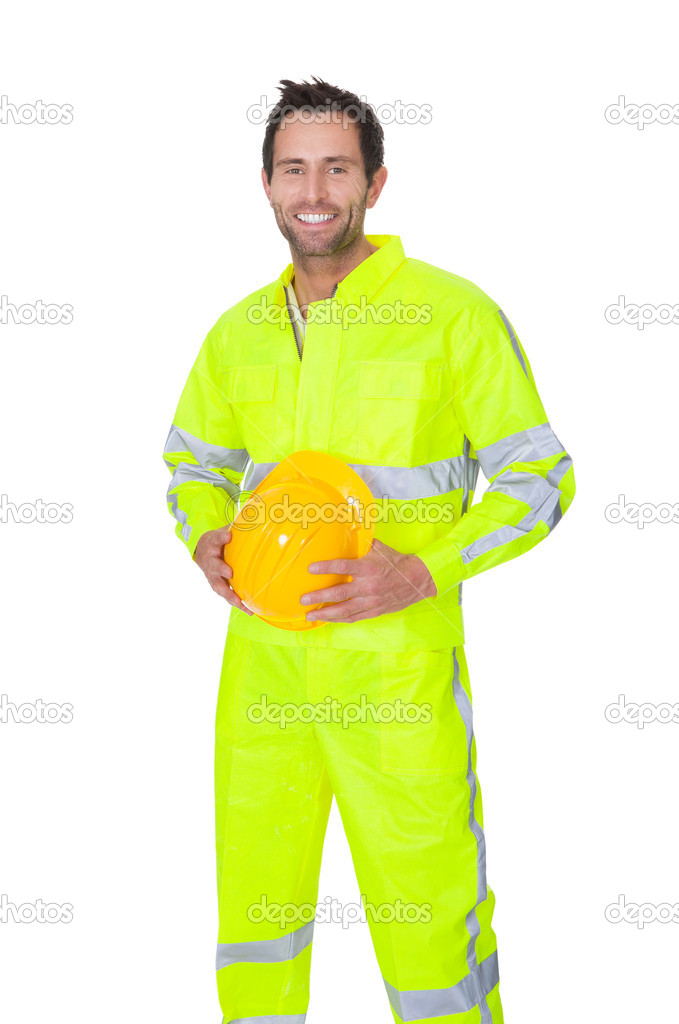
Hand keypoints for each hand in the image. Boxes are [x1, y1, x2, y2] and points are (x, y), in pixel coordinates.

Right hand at [194, 526, 253, 613]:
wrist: (203, 550)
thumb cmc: (220, 540)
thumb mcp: (225, 529)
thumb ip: (239, 525)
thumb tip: (260, 514)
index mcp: (212, 544)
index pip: (215, 538)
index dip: (221, 537)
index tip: (228, 534)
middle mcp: (210, 561)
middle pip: (214, 565)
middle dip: (221, 569)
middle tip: (229, 572)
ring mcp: (213, 575)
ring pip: (218, 586)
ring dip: (229, 594)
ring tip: (239, 602)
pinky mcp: (218, 586)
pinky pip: (227, 596)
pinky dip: (237, 603)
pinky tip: (250, 611)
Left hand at [300, 537, 436, 623]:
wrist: (417, 580)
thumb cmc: (396, 562)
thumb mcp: (379, 548)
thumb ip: (361, 544)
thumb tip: (345, 532)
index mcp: (368, 567)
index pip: (342, 567)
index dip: (325, 568)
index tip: (310, 569)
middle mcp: (368, 586)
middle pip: (338, 593)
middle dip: (318, 597)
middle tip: (303, 599)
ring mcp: (370, 601)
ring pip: (344, 610)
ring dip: (325, 613)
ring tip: (310, 615)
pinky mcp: (374, 611)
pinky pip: (353, 617)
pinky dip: (339, 619)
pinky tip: (328, 619)